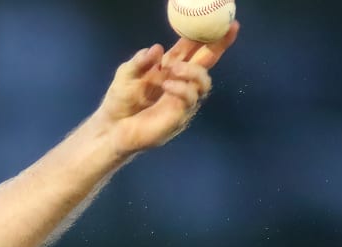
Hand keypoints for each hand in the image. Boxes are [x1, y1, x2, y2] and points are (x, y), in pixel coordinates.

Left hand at [98, 22, 239, 154]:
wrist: (113, 128)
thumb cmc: (120, 101)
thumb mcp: (125, 75)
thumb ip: (139, 61)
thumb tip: (157, 48)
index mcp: (168, 67)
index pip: (191, 48)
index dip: (204, 35)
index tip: (221, 22)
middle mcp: (180, 81)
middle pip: (207, 61)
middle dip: (219, 45)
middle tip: (229, 31)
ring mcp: (182, 99)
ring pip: (203, 81)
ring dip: (192, 71)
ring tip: (174, 69)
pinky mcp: (180, 115)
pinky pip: (190, 99)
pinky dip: (181, 89)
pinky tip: (166, 85)